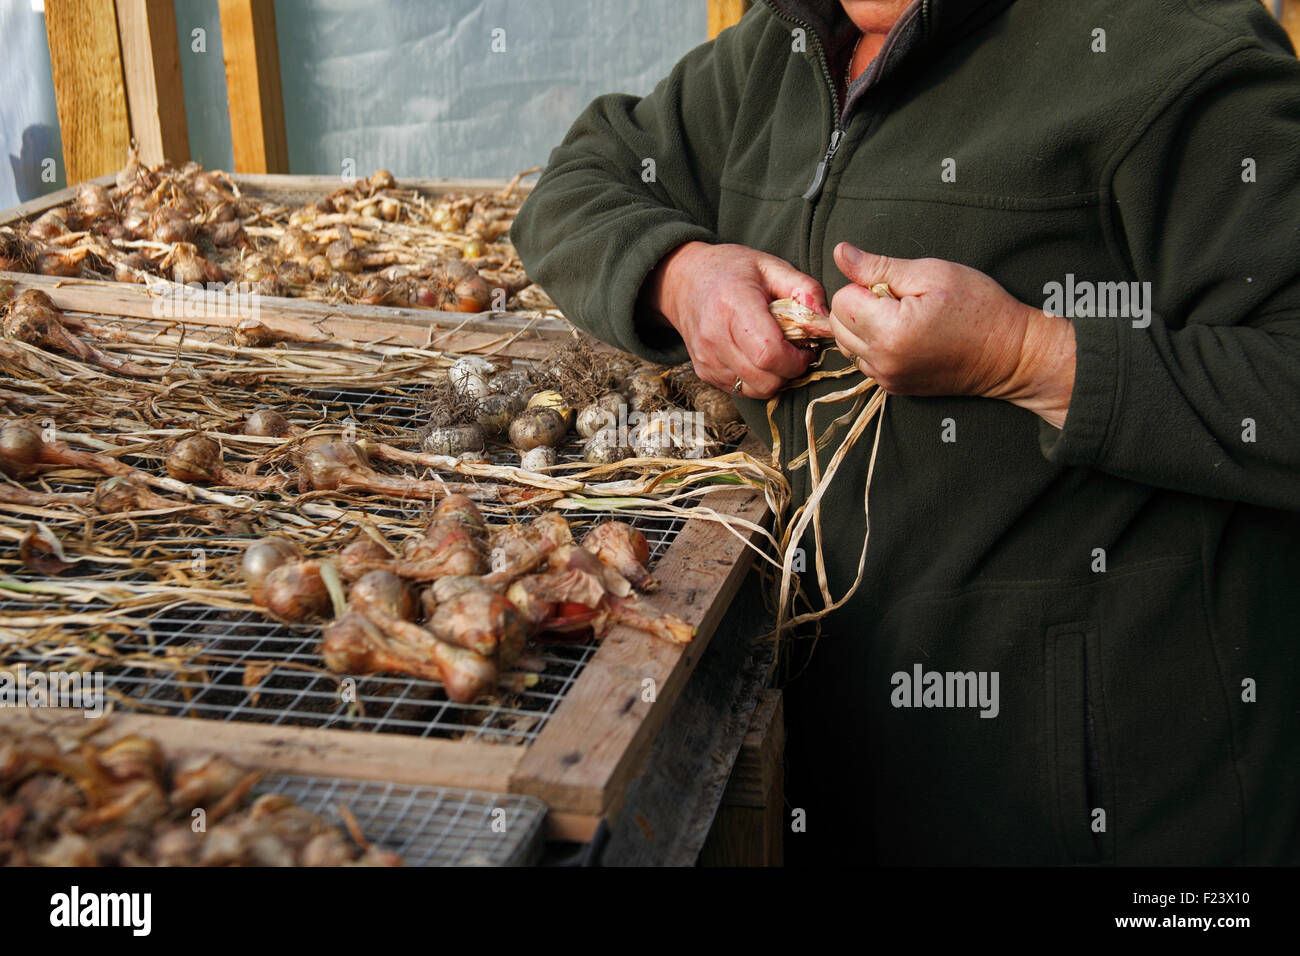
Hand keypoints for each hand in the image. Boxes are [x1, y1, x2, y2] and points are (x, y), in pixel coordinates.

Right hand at [644, 241, 829, 398]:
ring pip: (755, 390)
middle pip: (765, 379)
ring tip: (776, 354)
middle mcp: (714, 337)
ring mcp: (706, 359)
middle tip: (795, 352)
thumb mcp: (770, 266)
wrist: (683, 282)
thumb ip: (804, 289)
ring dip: (774, 378)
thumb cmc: (731, 271)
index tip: (805, 348)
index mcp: (733, 305)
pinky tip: (757, 358)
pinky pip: (741, 390)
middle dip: (789, 372)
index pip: (769, 354)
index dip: (796, 360)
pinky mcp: (704, 372)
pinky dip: (757, 380)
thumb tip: (827, 322)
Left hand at [828, 243, 1076, 426]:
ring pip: (847, 345)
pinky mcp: (893, 388)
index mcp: (889, 330)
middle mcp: (882, 361)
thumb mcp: (931, 273)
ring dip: (864, 328)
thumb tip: (840, 252)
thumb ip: (878, 266)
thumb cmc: (978, 306)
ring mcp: (887, 379)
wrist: (1009, 354)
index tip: (896, 288)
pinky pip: (865, 361)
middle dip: (859, 307)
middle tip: (900, 301)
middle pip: (838, 325)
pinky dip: (875, 346)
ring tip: (903, 319)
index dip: (865, 286)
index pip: (841, 300)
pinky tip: (906, 338)